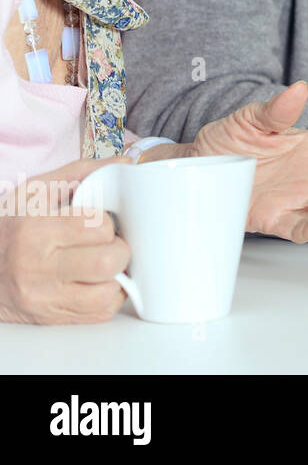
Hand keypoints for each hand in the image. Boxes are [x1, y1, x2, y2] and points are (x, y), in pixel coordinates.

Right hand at [0, 158, 131, 323]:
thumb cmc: (9, 226)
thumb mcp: (34, 192)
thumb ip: (81, 173)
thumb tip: (124, 163)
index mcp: (35, 230)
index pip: (99, 227)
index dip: (109, 223)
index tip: (101, 223)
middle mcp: (38, 267)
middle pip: (109, 261)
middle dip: (120, 250)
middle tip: (109, 244)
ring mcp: (44, 297)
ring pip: (108, 292)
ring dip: (117, 276)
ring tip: (103, 263)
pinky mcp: (51, 317)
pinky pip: (101, 312)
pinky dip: (108, 296)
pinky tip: (96, 281)